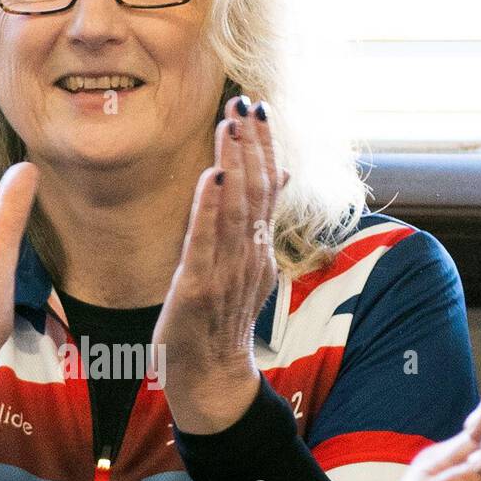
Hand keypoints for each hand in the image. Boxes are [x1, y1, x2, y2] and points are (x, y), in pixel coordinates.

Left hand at [152, 95, 289, 433]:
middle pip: (256, 189)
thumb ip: (260, 218)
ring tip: (231, 124)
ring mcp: (227, 271)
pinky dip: (210, 206)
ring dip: (235, 161)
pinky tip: (213, 174)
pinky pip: (206, 241)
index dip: (264, 146)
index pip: (267, 186)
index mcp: (258, 245)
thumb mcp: (247, 262)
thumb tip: (281, 173)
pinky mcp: (200, 287)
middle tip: (244, 102)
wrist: (212, 377)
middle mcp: (249, 253)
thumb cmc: (222, 319)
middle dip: (251, 144)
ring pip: (236, 208)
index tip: (258, 107)